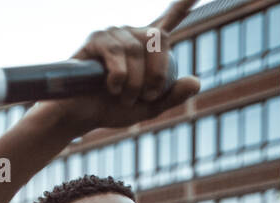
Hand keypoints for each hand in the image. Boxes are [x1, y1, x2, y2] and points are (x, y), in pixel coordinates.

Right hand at [55, 1, 200, 133]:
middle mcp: (132, 34)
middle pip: (158, 38)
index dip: (181, 6)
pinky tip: (112, 87)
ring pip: (136, 50)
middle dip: (157, 72)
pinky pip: (116, 52)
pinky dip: (119, 75)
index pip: (167, 22)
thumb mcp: (148, 108)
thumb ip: (173, 96)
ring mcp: (114, 33)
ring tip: (124, 98)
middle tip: (148, 96)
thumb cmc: (112, 109)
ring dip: (134, 81)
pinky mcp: (96, 39)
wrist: (82, 115)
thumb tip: (197, 82)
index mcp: (146, 48)